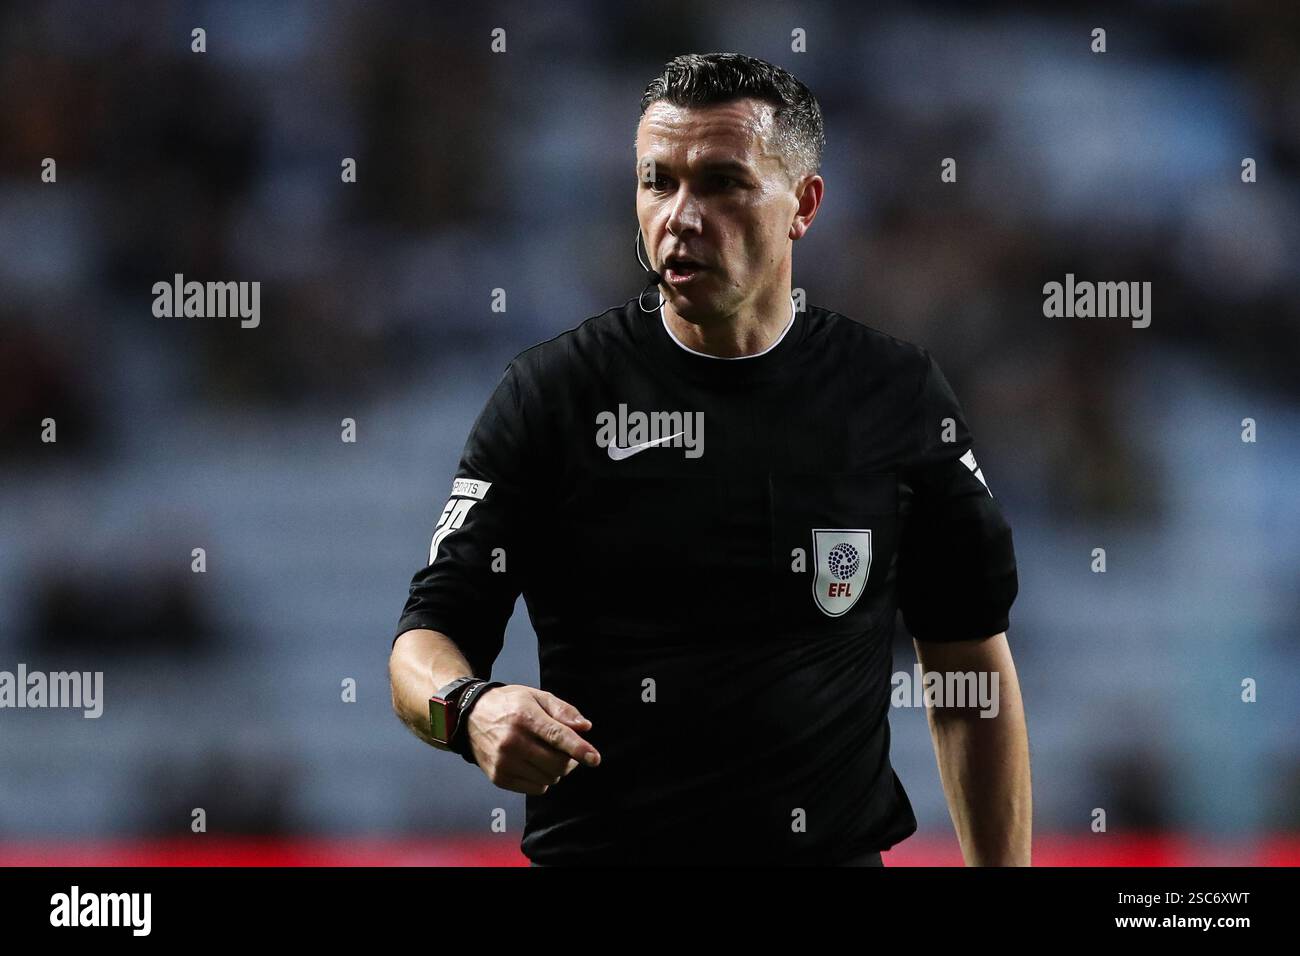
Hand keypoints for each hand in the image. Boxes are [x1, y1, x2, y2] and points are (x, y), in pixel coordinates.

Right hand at [462, 685, 600, 793]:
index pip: (557, 736)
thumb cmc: (509, 705)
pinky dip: (543, 780)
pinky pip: (536, 788)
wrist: (470, 717)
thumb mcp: (536, 696)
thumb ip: (563, 710)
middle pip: (557, 763)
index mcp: (525, 717)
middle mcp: (512, 741)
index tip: (595, 759)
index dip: (579, 749)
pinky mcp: (499, 778)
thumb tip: (585, 728)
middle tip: (567, 751)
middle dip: (570, 760)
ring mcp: (504, 762)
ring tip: (547, 755)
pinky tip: (534, 765)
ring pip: (549, 778)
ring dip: (557, 771)